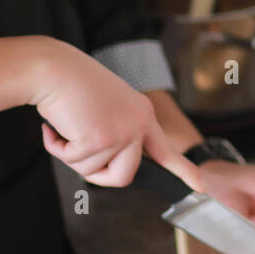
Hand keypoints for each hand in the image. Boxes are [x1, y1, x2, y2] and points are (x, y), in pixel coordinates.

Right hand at [30, 39, 203, 191]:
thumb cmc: (73, 83)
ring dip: (70, 155)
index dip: (183, 171)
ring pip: (92, 171)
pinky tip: (53, 127)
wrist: (53, 67)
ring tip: (64, 128)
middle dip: (98, 175)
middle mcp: (138, 124)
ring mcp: (121, 133)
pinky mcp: (99, 139)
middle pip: (124, 176)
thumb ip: (117, 132)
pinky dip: (56, 148)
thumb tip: (109, 164)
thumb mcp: (109, 106)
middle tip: (76, 154)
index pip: (165, 150)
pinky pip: (73, 162)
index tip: (201, 185)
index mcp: (143, 115)